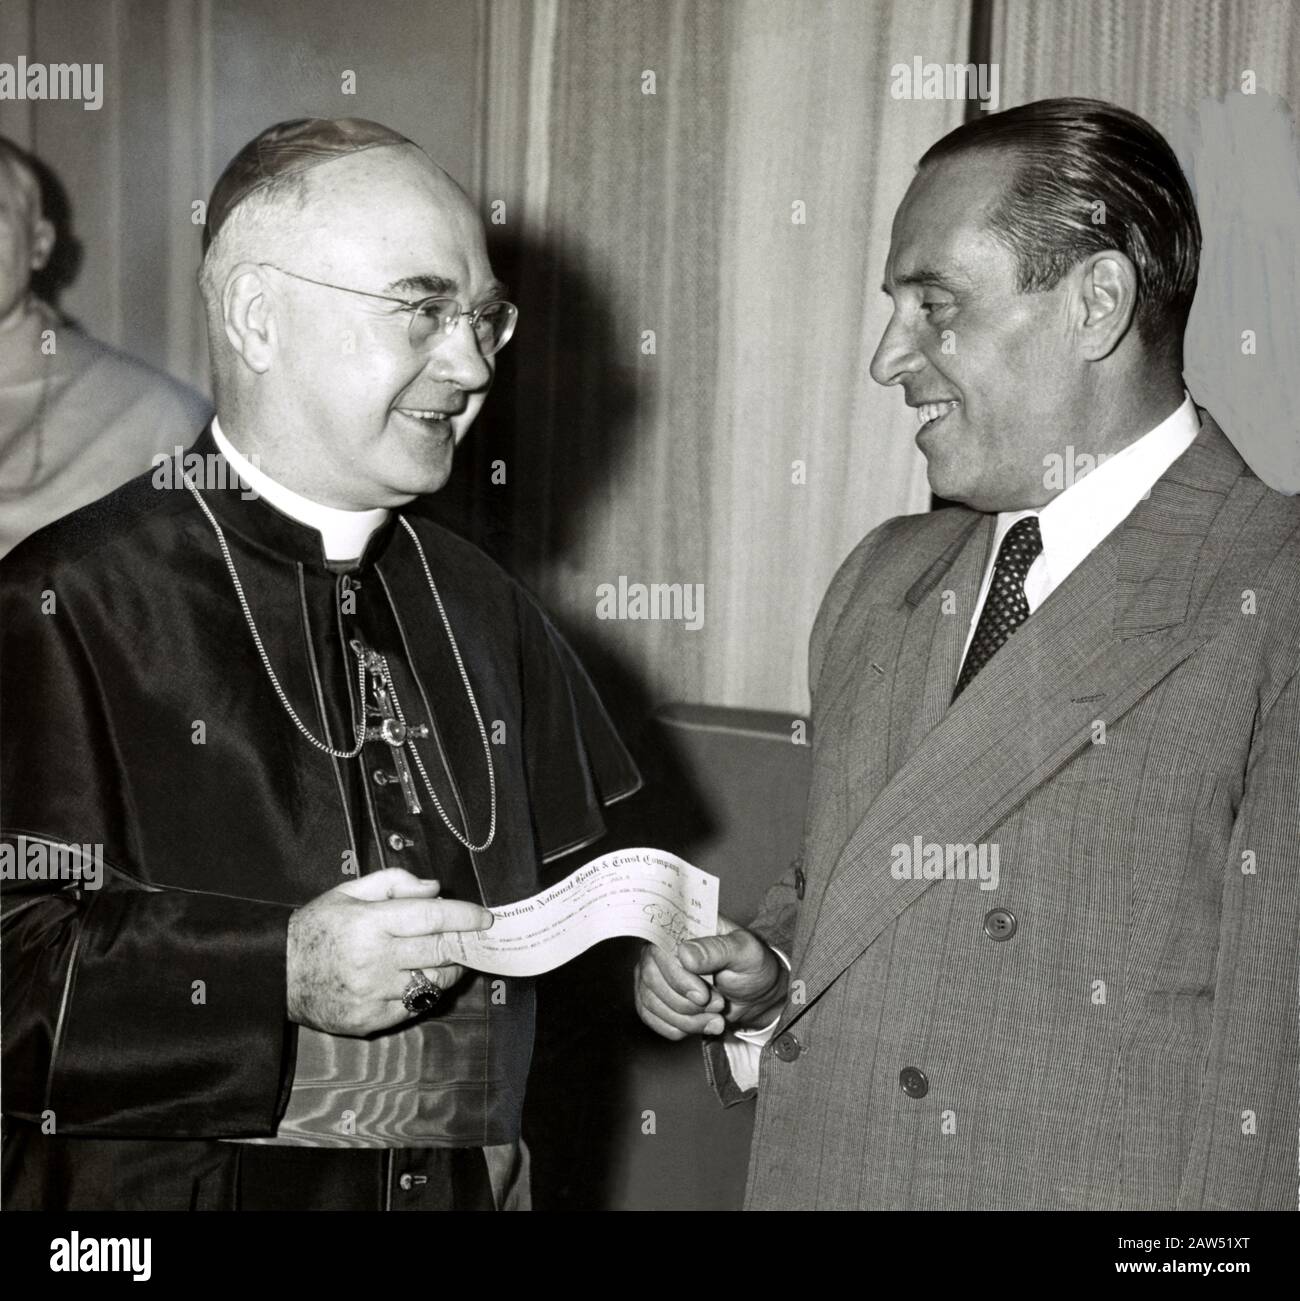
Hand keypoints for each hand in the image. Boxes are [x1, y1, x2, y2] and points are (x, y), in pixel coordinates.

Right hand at [286, 867, 493, 1035]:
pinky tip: (418, 980)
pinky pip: (413, 1007)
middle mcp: (373, 960)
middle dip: (462, 945)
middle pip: (439, 952)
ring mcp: (372, 995)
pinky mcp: (369, 1021)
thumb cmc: (317, 927)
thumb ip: (395, 883)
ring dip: (447, 970)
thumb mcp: (349, 892)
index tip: (485, 918)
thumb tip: (435, 889)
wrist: (276, 974)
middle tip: (471, 939)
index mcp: (370, 923)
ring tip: (446, 960)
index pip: (432, 918)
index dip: (464, 917)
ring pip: (432, 984)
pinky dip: (423, 992)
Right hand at [634, 915, 787, 1040]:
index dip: (676, 975)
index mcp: (684, 925)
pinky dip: (678, 1027)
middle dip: (686, 1002)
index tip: (703, 996)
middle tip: (719, 1004)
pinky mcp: (655, 996)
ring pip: (651, 1001)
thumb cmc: (752, 967)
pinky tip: (702, 1023)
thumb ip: (717, 949)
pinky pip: (651, 1016)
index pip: (659, 946)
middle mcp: (664, 946)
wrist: (756, 996)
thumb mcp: (746, 953)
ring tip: (716, 1017)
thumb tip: (684, 952)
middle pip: (652, 976)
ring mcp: (656, 971)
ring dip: (686, 1019)